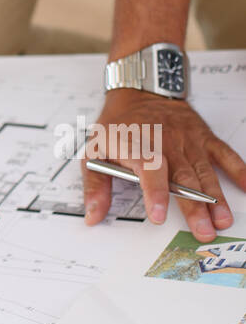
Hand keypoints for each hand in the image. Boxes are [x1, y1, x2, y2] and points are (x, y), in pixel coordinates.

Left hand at [83, 89, 245, 238]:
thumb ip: (95, 185)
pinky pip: (224, 154)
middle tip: (204, 232)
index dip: (155, 192)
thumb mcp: (94, 149)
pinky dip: (239, 170)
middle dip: (194, 206)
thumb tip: (92, 216)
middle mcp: (166, 143)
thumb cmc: (118, 124)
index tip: (159, 216)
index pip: (148, 170)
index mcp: (138, 146)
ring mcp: (188, 141)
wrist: (140, 91)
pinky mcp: (203, 138)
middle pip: (182, 177)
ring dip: (216, 197)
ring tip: (223, 220)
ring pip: (204, 171)